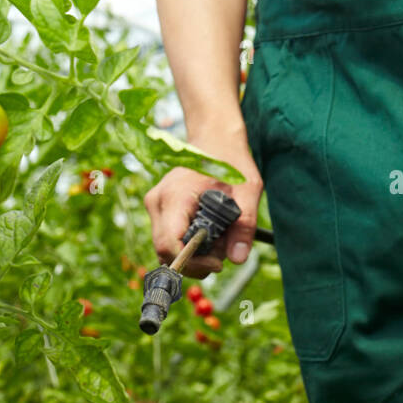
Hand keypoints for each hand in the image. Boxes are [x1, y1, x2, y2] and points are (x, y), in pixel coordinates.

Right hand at [143, 157, 263, 279]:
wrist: (214, 139)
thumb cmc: (231, 161)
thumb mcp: (248, 190)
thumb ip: (244, 224)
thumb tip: (238, 259)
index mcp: (176, 195)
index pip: (170, 244)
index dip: (192, 262)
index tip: (218, 262)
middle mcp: (157, 202)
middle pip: (165, 252)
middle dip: (195, 261)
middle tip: (222, 252)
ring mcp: (155, 206)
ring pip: (165, 249)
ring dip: (192, 255)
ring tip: (218, 239)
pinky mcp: (159, 210)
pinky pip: (168, 240)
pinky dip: (188, 245)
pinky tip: (208, 233)